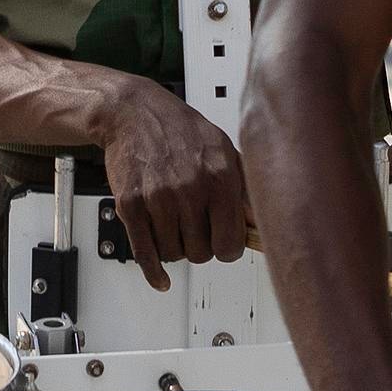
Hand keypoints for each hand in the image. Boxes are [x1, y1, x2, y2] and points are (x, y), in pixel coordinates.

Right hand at [98, 82, 250, 288]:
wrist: (135, 112)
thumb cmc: (181, 130)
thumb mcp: (225, 150)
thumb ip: (244, 189)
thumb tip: (262, 222)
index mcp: (220, 178)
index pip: (231, 244)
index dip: (228, 248)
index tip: (225, 245)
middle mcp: (190, 189)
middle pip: (201, 254)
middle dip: (200, 248)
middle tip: (197, 232)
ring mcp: (158, 198)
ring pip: (174, 254)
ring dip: (176, 249)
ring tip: (177, 229)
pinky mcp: (130, 204)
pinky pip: (144, 252)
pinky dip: (153, 271)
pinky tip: (160, 277)